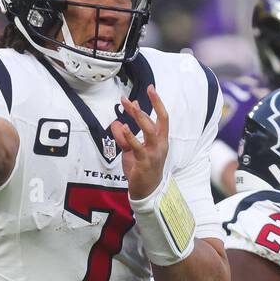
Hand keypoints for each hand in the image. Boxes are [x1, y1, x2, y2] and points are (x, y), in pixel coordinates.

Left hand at [111, 83, 168, 201]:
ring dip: (140, 117)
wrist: (146, 191)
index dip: (157, 102)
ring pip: (150, 130)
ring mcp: (154, 153)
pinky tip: (124, 127)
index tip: (151, 88)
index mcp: (161, 140)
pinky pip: (138, 146)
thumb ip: (124, 137)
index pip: (162, 117)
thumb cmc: (141, 170)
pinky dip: (130, 136)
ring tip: (130, 106)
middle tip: (132, 98)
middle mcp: (161, 144)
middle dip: (148, 106)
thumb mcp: (131, 151)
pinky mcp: (145, 162)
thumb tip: (116, 123)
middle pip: (159, 120)